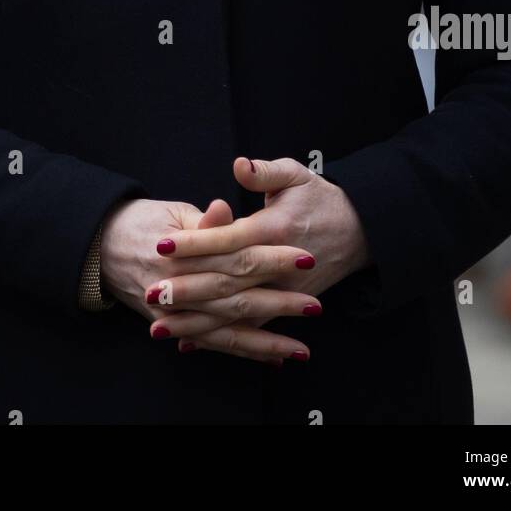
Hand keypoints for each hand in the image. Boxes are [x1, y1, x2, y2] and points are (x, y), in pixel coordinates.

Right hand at [99, 195, 323, 363]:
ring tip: (301, 349)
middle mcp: (179, 287)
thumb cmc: (141, 221)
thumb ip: (203, 221)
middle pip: (236, 296)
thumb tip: (225, 210)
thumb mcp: (171, 212)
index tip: (303, 256)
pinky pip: (211, 343)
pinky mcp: (172, 326)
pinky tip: (270, 359)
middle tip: (315, 305)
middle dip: (278, 303)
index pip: (236, 255)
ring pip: (226, 330)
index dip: (272, 257)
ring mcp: (174, 312)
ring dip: (266, 341)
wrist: (100, 246)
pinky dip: (241, 351)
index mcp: (182, 253)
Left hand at [143, 157, 371, 359]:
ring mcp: (282, 292)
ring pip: (234, 310)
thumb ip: (265, 172)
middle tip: (152, 292)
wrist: (358, 231)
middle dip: (187, 289)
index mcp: (274, 229)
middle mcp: (277, 265)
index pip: (228, 238)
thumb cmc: (318, 197)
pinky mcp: (285, 306)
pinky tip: (189, 344)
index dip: (195, 241)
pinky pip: (249, 327)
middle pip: (226, 279)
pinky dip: (220, 337)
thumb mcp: (296, 174)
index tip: (162, 244)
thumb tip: (239, 166)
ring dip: (196, 321)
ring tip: (159, 326)